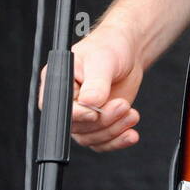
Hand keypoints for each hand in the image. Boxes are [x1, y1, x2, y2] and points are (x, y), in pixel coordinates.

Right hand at [39, 19, 143, 152]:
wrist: (128, 53)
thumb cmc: (110, 47)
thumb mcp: (103, 60)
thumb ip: (96, 83)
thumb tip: (89, 103)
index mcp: (57, 82)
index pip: (60, 109)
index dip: (78, 115)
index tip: (96, 111)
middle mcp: (67, 102)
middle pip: (78, 127)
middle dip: (103, 120)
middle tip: (123, 105)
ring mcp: (82, 115)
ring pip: (91, 137)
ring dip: (113, 130)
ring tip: (131, 114)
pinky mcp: (98, 123)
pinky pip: (103, 142)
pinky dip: (117, 141)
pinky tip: (130, 134)